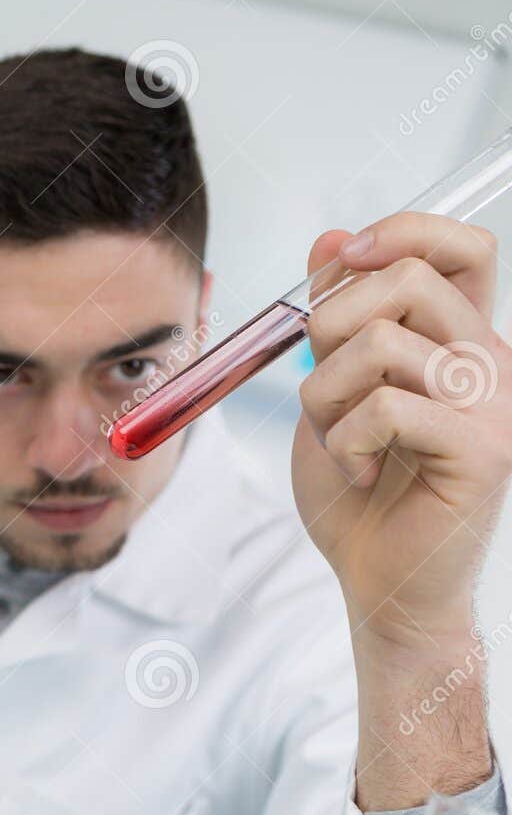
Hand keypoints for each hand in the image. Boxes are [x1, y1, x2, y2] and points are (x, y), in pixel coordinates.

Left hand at [291, 211, 508, 807]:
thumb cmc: (357, 493)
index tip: (340, 262)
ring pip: (382, 342)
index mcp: (457, 340)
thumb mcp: (329, 391)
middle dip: (330, 325)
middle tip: (322, 388)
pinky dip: (344, 440)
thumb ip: (333, 320)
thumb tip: (330, 240)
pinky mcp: (481, 451)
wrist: (377, 583)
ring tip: (338, 441)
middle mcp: (488, 361)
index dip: (401, 231)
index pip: (461, 245)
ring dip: (325, 395)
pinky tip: (357, 471)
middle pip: (408, 278)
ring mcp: (493, 405)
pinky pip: (387, 406)